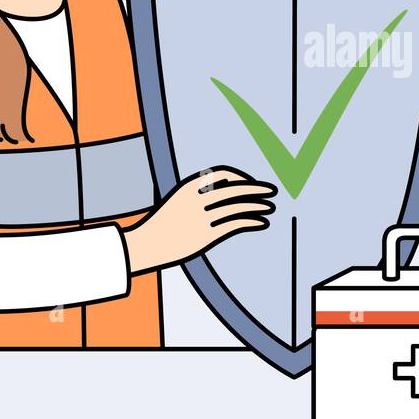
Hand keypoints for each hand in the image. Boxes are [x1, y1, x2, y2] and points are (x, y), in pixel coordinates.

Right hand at [123, 167, 275, 274]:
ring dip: (258, 206)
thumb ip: (201, 192)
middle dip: (257, 189)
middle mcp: (196, 199)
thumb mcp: (179, 199)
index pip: (223, 173)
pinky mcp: (205, 235)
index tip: (252, 183)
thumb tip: (228, 188)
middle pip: (235, 189)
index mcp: (189, 185)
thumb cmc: (164, 222)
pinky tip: (262, 222)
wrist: (145, 244)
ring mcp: (201, 217)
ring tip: (270, 207)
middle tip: (272, 190)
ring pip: (238, 207)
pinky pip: (235, 225)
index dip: (241, 177)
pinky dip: (252, 222)